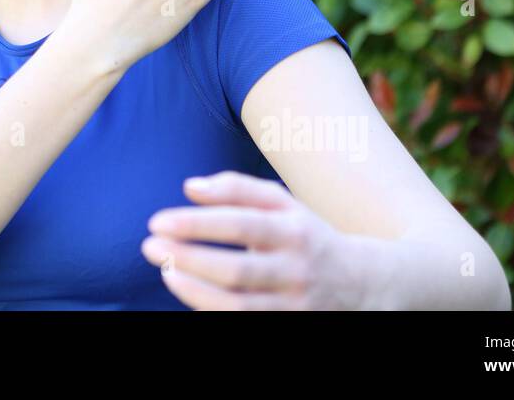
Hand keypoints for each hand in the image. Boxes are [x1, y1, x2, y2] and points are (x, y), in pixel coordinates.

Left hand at [140, 170, 367, 309]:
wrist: (366, 285)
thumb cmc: (307, 235)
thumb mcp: (283, 203)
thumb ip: (236, 188)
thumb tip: (189, 187)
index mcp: (295, 230)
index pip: (240, 224)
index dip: (196, 223)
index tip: (156, 220)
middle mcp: (297, 269)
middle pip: (236, 269)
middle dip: (187, 258)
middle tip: (147, 245)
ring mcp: (295, 305)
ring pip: (238, 305)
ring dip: (193, 290)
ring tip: (162, 270)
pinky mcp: (290, 326)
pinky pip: (244, 323)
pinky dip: (211, 309)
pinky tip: (186, 291)